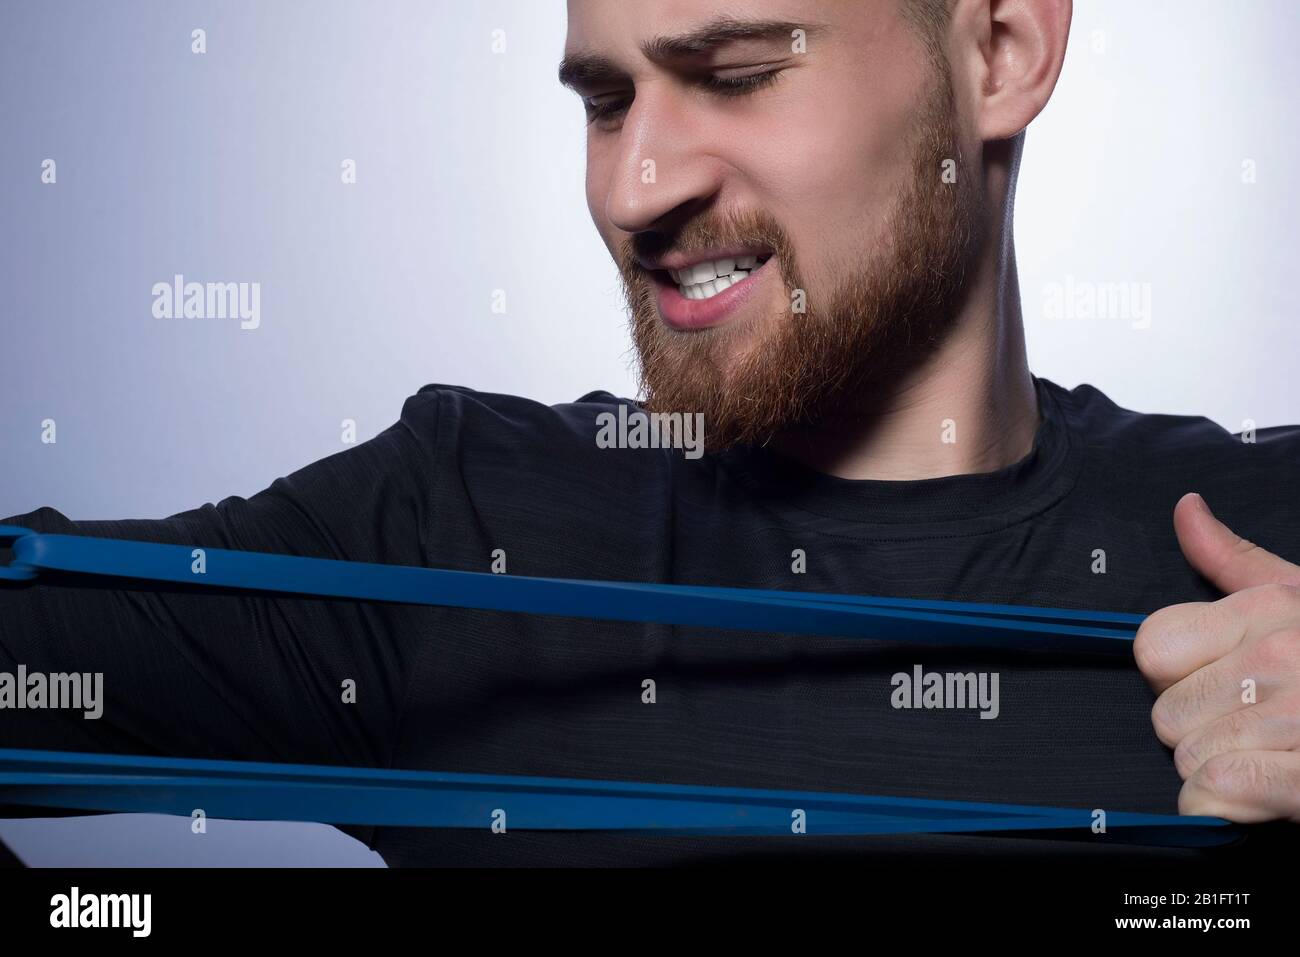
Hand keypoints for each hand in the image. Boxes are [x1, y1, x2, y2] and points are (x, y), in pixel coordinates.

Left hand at [1133, 492, 1299, 821]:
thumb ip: (1235, 560)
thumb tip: (1186, 508)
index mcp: (1269, 611)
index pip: (1152, 648)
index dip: (1174, 675)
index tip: (1211, 683)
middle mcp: (1281, 659)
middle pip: (1166, 712)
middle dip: (1198, 730)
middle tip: (1251, 728)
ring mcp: (1298, 718)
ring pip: (1189, 756)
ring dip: (1217, 770)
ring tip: (1270, 756)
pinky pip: (1218, 789)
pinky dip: (1223, 805)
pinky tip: (1258, 795)